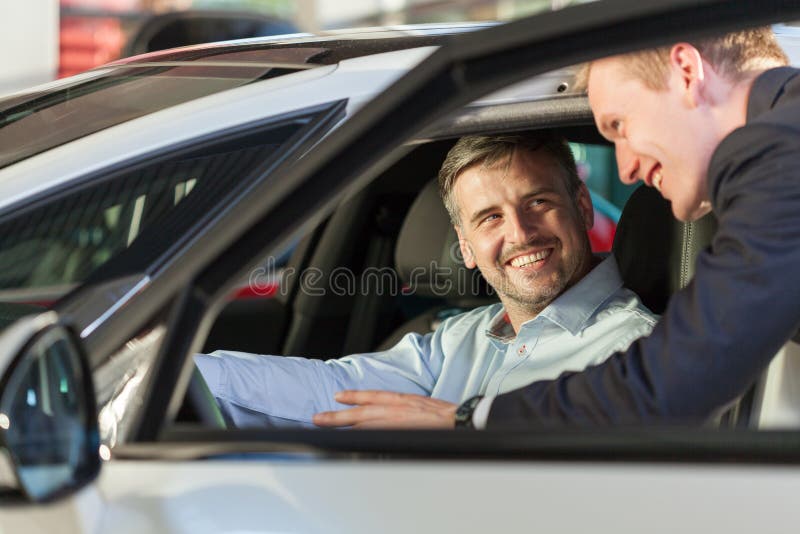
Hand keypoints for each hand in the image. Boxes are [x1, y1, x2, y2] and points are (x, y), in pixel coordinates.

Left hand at [312, 390, 456, 428]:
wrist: (460, 419)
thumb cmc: (445, 413)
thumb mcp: (421, 401)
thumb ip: (404, 406)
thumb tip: (393, 412)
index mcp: (401, 399)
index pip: (371, 396)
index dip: (353, 396)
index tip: (338, 396)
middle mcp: (395, 409)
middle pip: (360, 412)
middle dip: (337, 415)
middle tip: (318, 418)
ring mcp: (396, 423)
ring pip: (363, 426)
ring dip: (344, 428)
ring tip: (326, 429)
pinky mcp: (400, 435)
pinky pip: (375, 439)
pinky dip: (361, 441)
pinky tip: (349, 445)